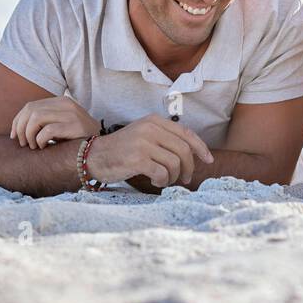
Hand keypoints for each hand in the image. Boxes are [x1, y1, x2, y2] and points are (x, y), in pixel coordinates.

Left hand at [10, 95, 98, 148]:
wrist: (101, 148)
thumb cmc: (76, 140)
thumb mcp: (60, 125)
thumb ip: (44, 122)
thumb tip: (17, 129)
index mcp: (61, 102)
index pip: (30, 106)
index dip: (18, 121)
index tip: (15, 136)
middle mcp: (67, 104)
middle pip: (31, 110)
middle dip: (21, 128)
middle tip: (23, 143)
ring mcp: (72, 114)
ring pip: (36, 117)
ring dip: (29, 134)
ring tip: (33, 146)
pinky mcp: (76, 126)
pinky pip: (48, 130)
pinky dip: (40, 140)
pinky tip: (43, 147)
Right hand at [85, 114, 214, 188]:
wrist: (94, 156)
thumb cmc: (122, 150)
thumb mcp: (144, 136)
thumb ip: (165, 139)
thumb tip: (193, 153)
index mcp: (154, 121)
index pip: (186, 133)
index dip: (201, 148)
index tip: (208, 160)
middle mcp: (150, 129)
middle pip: (184, 150)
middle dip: (189, 167)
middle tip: (185, 178)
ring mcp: (143, 143)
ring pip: (174, 163)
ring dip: (173, 176)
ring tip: (164, 180)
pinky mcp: (137, 159)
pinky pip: (162, 172)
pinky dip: (162, 180)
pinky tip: (156, 181)